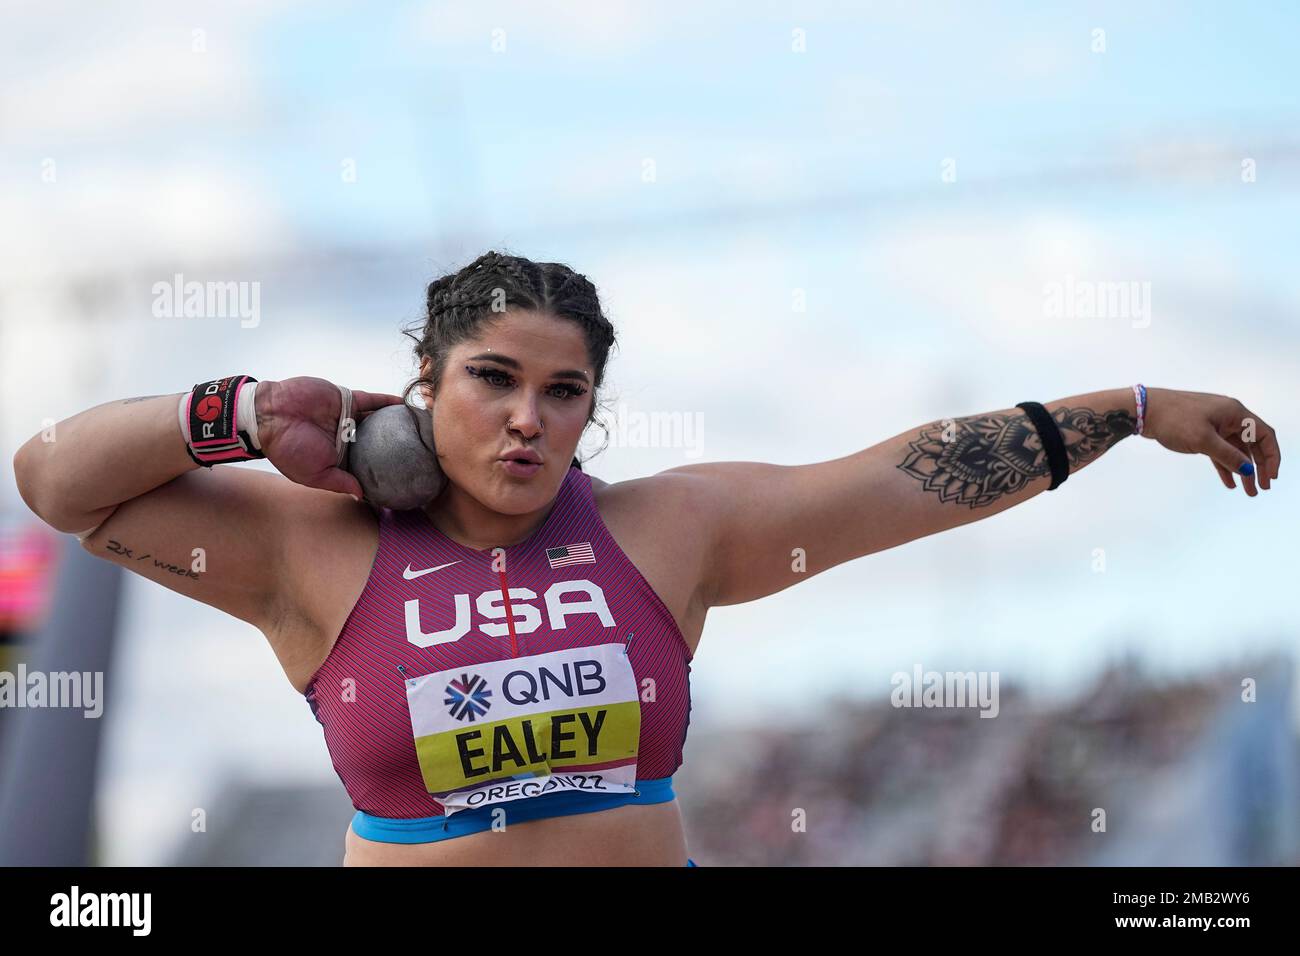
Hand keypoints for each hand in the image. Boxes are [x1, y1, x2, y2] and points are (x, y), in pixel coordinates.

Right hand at [255, 377, 404, 496]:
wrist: (271, 414)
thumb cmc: (289, 448)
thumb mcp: (314, 474)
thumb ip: (339, 482)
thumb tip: (363, 496)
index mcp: (339, 457)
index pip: (367, 464)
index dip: (383, 470)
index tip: (405, 477)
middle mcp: (346, 437)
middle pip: (378, 442)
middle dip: (397, 446)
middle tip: (421, 452)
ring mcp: (348, 417)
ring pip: (378, 420)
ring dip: (396, 422)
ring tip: (419, 427)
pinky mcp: (347, 399)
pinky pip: (372, 400)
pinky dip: (388, 402)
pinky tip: (405, 405)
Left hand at [1141, 387, 1280, 495]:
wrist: (1145, 410)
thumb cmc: (1174, 419)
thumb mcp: (1203, 440)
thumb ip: (1228, 456)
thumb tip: (1248, 470)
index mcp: (1235, 413)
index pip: (1264, 435)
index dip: (1271, 456)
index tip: (1270, 477)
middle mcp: (1228, 417)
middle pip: (1252, 444)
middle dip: (1258, 467)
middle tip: (1260, 489)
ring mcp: (1215, 424)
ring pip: (1235, 450)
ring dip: (1242, 470)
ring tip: (1248, 492)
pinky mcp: (1202, 432)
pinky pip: (1219, 451)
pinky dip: (1225, 465)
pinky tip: (1229, 483)